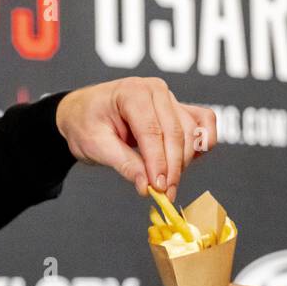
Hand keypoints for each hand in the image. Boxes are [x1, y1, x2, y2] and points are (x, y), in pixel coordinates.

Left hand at [55, 78, 216, 200]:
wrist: (83, 111)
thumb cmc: (85, 123)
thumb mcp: (95, 146)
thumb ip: (124, 164)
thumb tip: (147, 186)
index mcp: (131, 93)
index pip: (152, 131)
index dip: (158, 162)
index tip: (159, 188)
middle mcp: (155, 90)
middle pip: (175, 133)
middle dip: (173, 168)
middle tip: (165, 195)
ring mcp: (169, 98)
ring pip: (191, 132)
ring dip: (184, 161)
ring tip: (167, 184)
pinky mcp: (178, 108)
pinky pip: (203, 123)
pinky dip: (201, 143)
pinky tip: (187, 162)